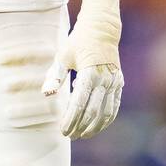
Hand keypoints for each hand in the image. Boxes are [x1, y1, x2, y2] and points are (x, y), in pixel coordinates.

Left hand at [42, 0, 123, 138]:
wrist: (102, 29)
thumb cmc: (78, 42)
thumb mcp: (63, 56)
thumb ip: (55, 75)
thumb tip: (47, 94)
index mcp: (89, 73)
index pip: (79, 103)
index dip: (71, 119)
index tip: (63, 130)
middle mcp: (104, 79)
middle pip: (92, 111)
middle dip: (80, 126)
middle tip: (69, 135)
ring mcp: (114, 82)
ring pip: (106, 112)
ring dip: (94, 127)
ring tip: (82, 135)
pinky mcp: (119, 83)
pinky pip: (114, 107)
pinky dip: (106, 120)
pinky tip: (97, 127)